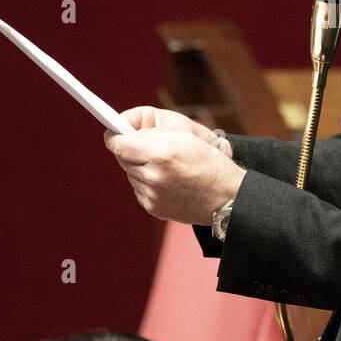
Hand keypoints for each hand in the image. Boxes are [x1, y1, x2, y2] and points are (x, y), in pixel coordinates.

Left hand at [105, 108, 242, 224]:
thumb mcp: (185, 136)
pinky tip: (167, 181)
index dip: (114, 136)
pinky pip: (139, 189)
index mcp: (161, 153)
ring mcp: (152, 194)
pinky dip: (147, 183)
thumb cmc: (209, 161)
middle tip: (148, 148)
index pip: (118, 144)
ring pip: (131, 174)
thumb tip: (125, 133)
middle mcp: (153, 176)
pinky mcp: (153, 207)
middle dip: (131, 150)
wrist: (226, 196)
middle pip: (122, 158)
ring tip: (164, 167)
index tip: (114, 132)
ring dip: (140, 167)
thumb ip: (151, 133)